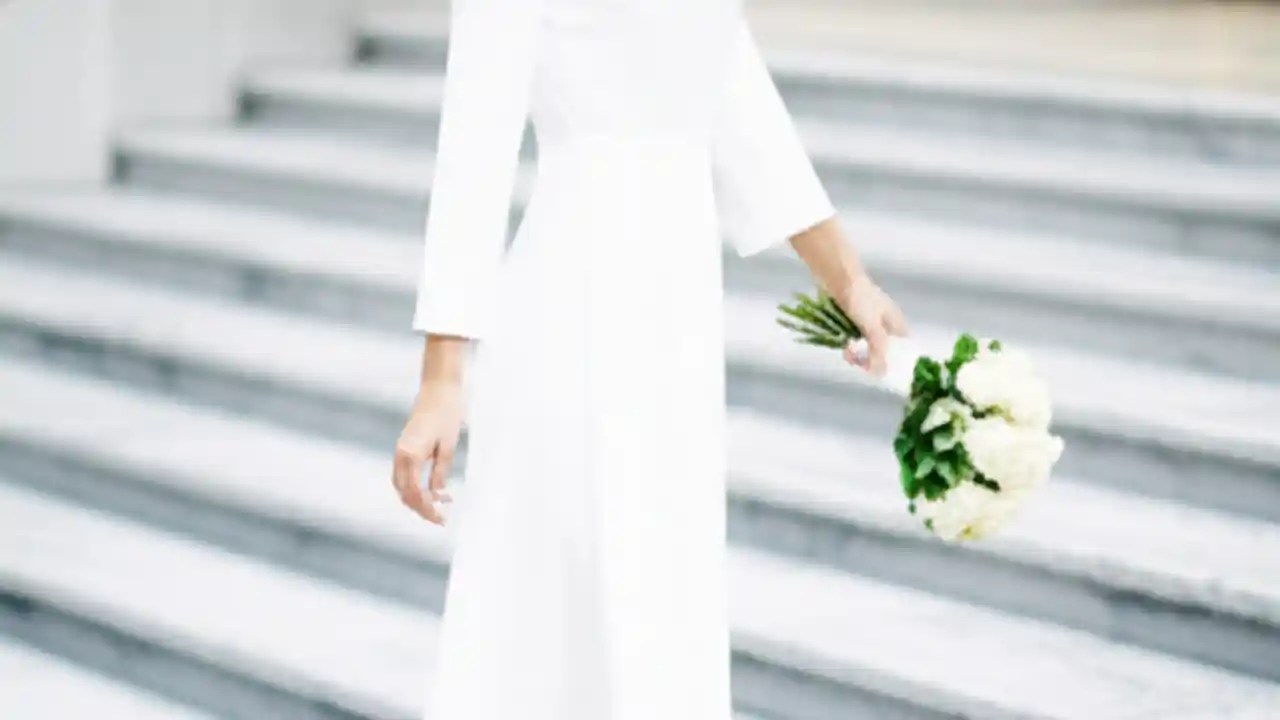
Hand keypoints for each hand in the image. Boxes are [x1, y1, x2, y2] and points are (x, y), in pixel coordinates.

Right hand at [392, 379, 463, 524]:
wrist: (439, 387)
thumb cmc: (448, 412)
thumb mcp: (448, 446)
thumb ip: (440, 472)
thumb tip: (437, 494)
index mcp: (410, 454)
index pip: (415, 493)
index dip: (427, 510)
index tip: (441, 519)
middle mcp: (400, 454)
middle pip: (404, 493)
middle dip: (421, 508)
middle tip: (440, 518)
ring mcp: (399, 450)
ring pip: (401, 486)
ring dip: (416, 499)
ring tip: (437, 507)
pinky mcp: (404, 446)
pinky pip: (403, 475)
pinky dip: (413, 487)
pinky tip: (431, 491)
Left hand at [837, 273, 908, 376]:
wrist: (838, 275)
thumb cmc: (860, 300)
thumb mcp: (872, 329)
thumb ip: (878, 351)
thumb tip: (880, 373)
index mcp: (896, 321)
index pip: (902, 346)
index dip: (893, 359)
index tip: (879, 368)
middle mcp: (885, 320)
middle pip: (881, 347)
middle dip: (869, 357)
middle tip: (857, 361)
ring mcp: (868, 317)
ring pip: (865, 342)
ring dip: (856, 350)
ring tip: (846, 352)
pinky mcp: (852, 315)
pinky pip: (852, 335)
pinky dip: (847, 341)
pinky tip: (841, 345)